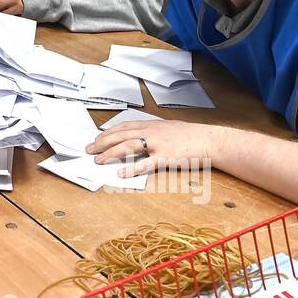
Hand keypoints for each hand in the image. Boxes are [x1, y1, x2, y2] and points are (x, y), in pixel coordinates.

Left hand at [87, 119, 217, 177]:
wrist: (208, 140)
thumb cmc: (190, 136)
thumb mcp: (168, 128)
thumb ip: (152, 132)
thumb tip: (138, 138)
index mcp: (151, 124)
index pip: (123, 127)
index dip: (108, 132)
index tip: (97, 138)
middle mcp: (151, 132)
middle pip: (121, 135)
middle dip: (102, 142)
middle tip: (89, 150)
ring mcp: (157, 144)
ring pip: (128, 146)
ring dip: (110, 153)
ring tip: (99, 160)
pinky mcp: (165, 157)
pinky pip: (144, 163)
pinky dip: (131, 168)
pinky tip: (121, 173)